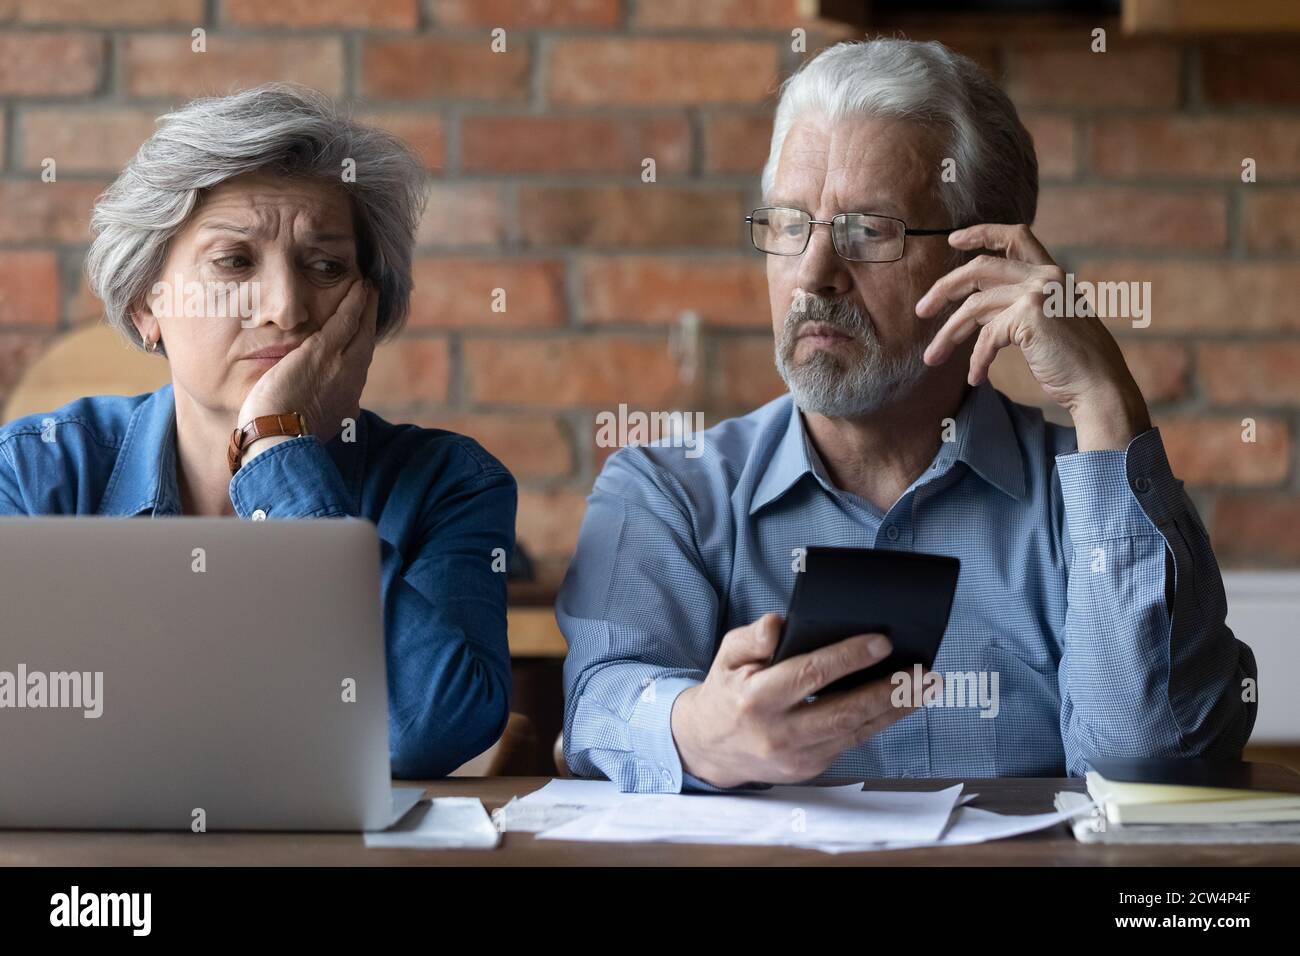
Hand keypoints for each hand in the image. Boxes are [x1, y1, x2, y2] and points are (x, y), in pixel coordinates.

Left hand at [236, 279, 376, 463]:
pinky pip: (347, 320)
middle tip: (372, 301)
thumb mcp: (309, 430)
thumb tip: (323, 412)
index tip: (361, 336)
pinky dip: (356, 302)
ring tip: (368, 288)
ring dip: (366, 307)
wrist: (280, 442)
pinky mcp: (324, 351)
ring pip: (360, 329)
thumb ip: (318, 415)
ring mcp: (341, 366)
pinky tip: (360, 286)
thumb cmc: (282, 441)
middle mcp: (351, 383)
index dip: (359, 349)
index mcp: (344, 403)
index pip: (355, 369)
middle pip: (365, 345)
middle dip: (370, 322)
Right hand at [669, 613, 930, 787]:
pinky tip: (898, 703)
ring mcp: (796, 757)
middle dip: (887, 691)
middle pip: (843, 711)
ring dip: (895, 709)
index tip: (881, 642)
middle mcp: (778, 733)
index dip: (848, 658)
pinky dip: (878, 721)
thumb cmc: (726, 691)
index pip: (809, 674)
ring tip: (925, 686)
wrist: (708, 746)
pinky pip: (850, 742)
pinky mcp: (809, 769)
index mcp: (755, 698)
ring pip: (855, 732)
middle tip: (921, 671)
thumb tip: (780, 624)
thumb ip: (752, 637)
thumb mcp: (727, 655)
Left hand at [916, 224, 1150, 450]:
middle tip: (920, 309)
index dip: (982, 233)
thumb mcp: (1048, 323)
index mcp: (1052, 274)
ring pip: (974, 306)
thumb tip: (976, 308)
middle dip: (944, 288)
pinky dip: (977, 360)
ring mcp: (1039, 293)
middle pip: (979, 268)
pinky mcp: (1030, 316)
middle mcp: (1046, 277)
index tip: (953, 240)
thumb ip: (1020, 306)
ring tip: (932, 357)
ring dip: (948, 334)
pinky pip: (986, 337)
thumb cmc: (1074, 363)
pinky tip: (975, 378)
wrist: (1100, 386)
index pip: (1016, 236)